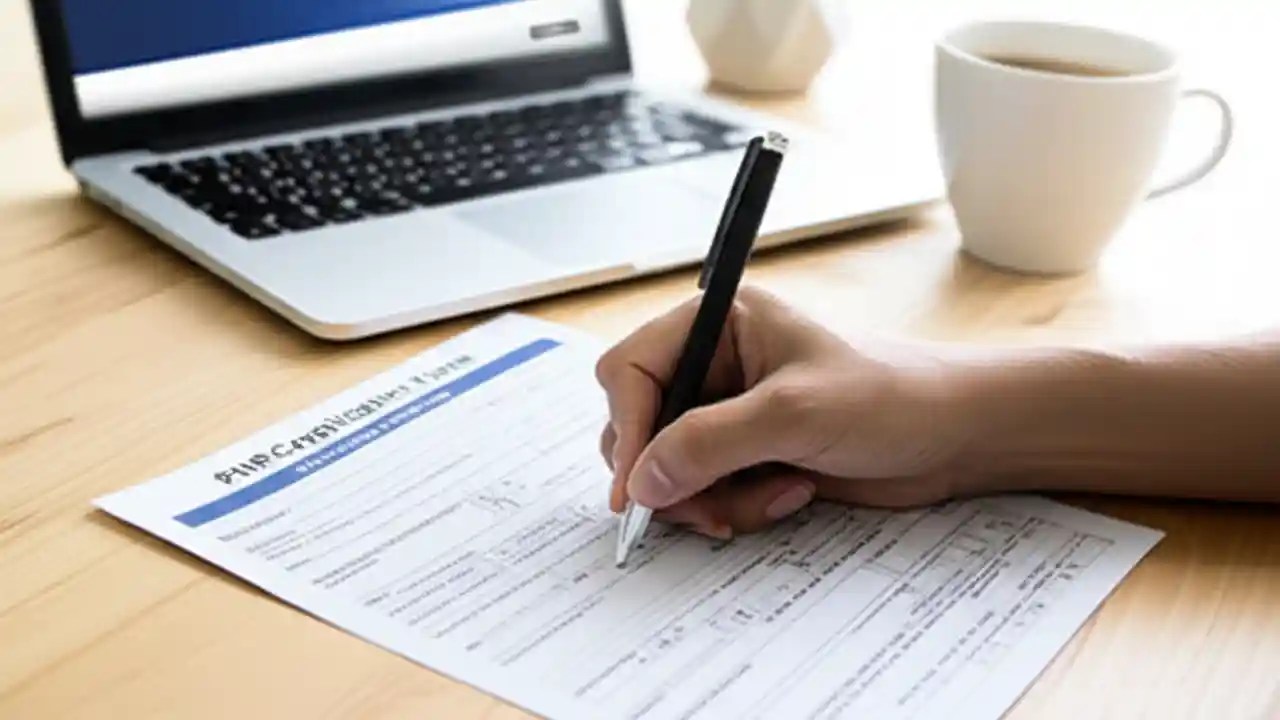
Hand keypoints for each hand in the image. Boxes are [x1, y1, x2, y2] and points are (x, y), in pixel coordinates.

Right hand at [596, 287, 975, 539]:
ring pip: (668, 469)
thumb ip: (709, 443)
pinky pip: (704, 491)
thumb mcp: (794, 413)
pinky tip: (789, 493)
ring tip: (774, 493)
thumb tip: (641, 482)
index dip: (628, 428)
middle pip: (639, 426)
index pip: (631, 370)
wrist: (954, 437)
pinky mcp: (745, 453)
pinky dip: (736, 505)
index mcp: (719, 323)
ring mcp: (728, 412)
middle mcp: (714, 363)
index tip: (637, 485)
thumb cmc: (890, 397)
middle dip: (670, 474)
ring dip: (711, 497)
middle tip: (706, 509)